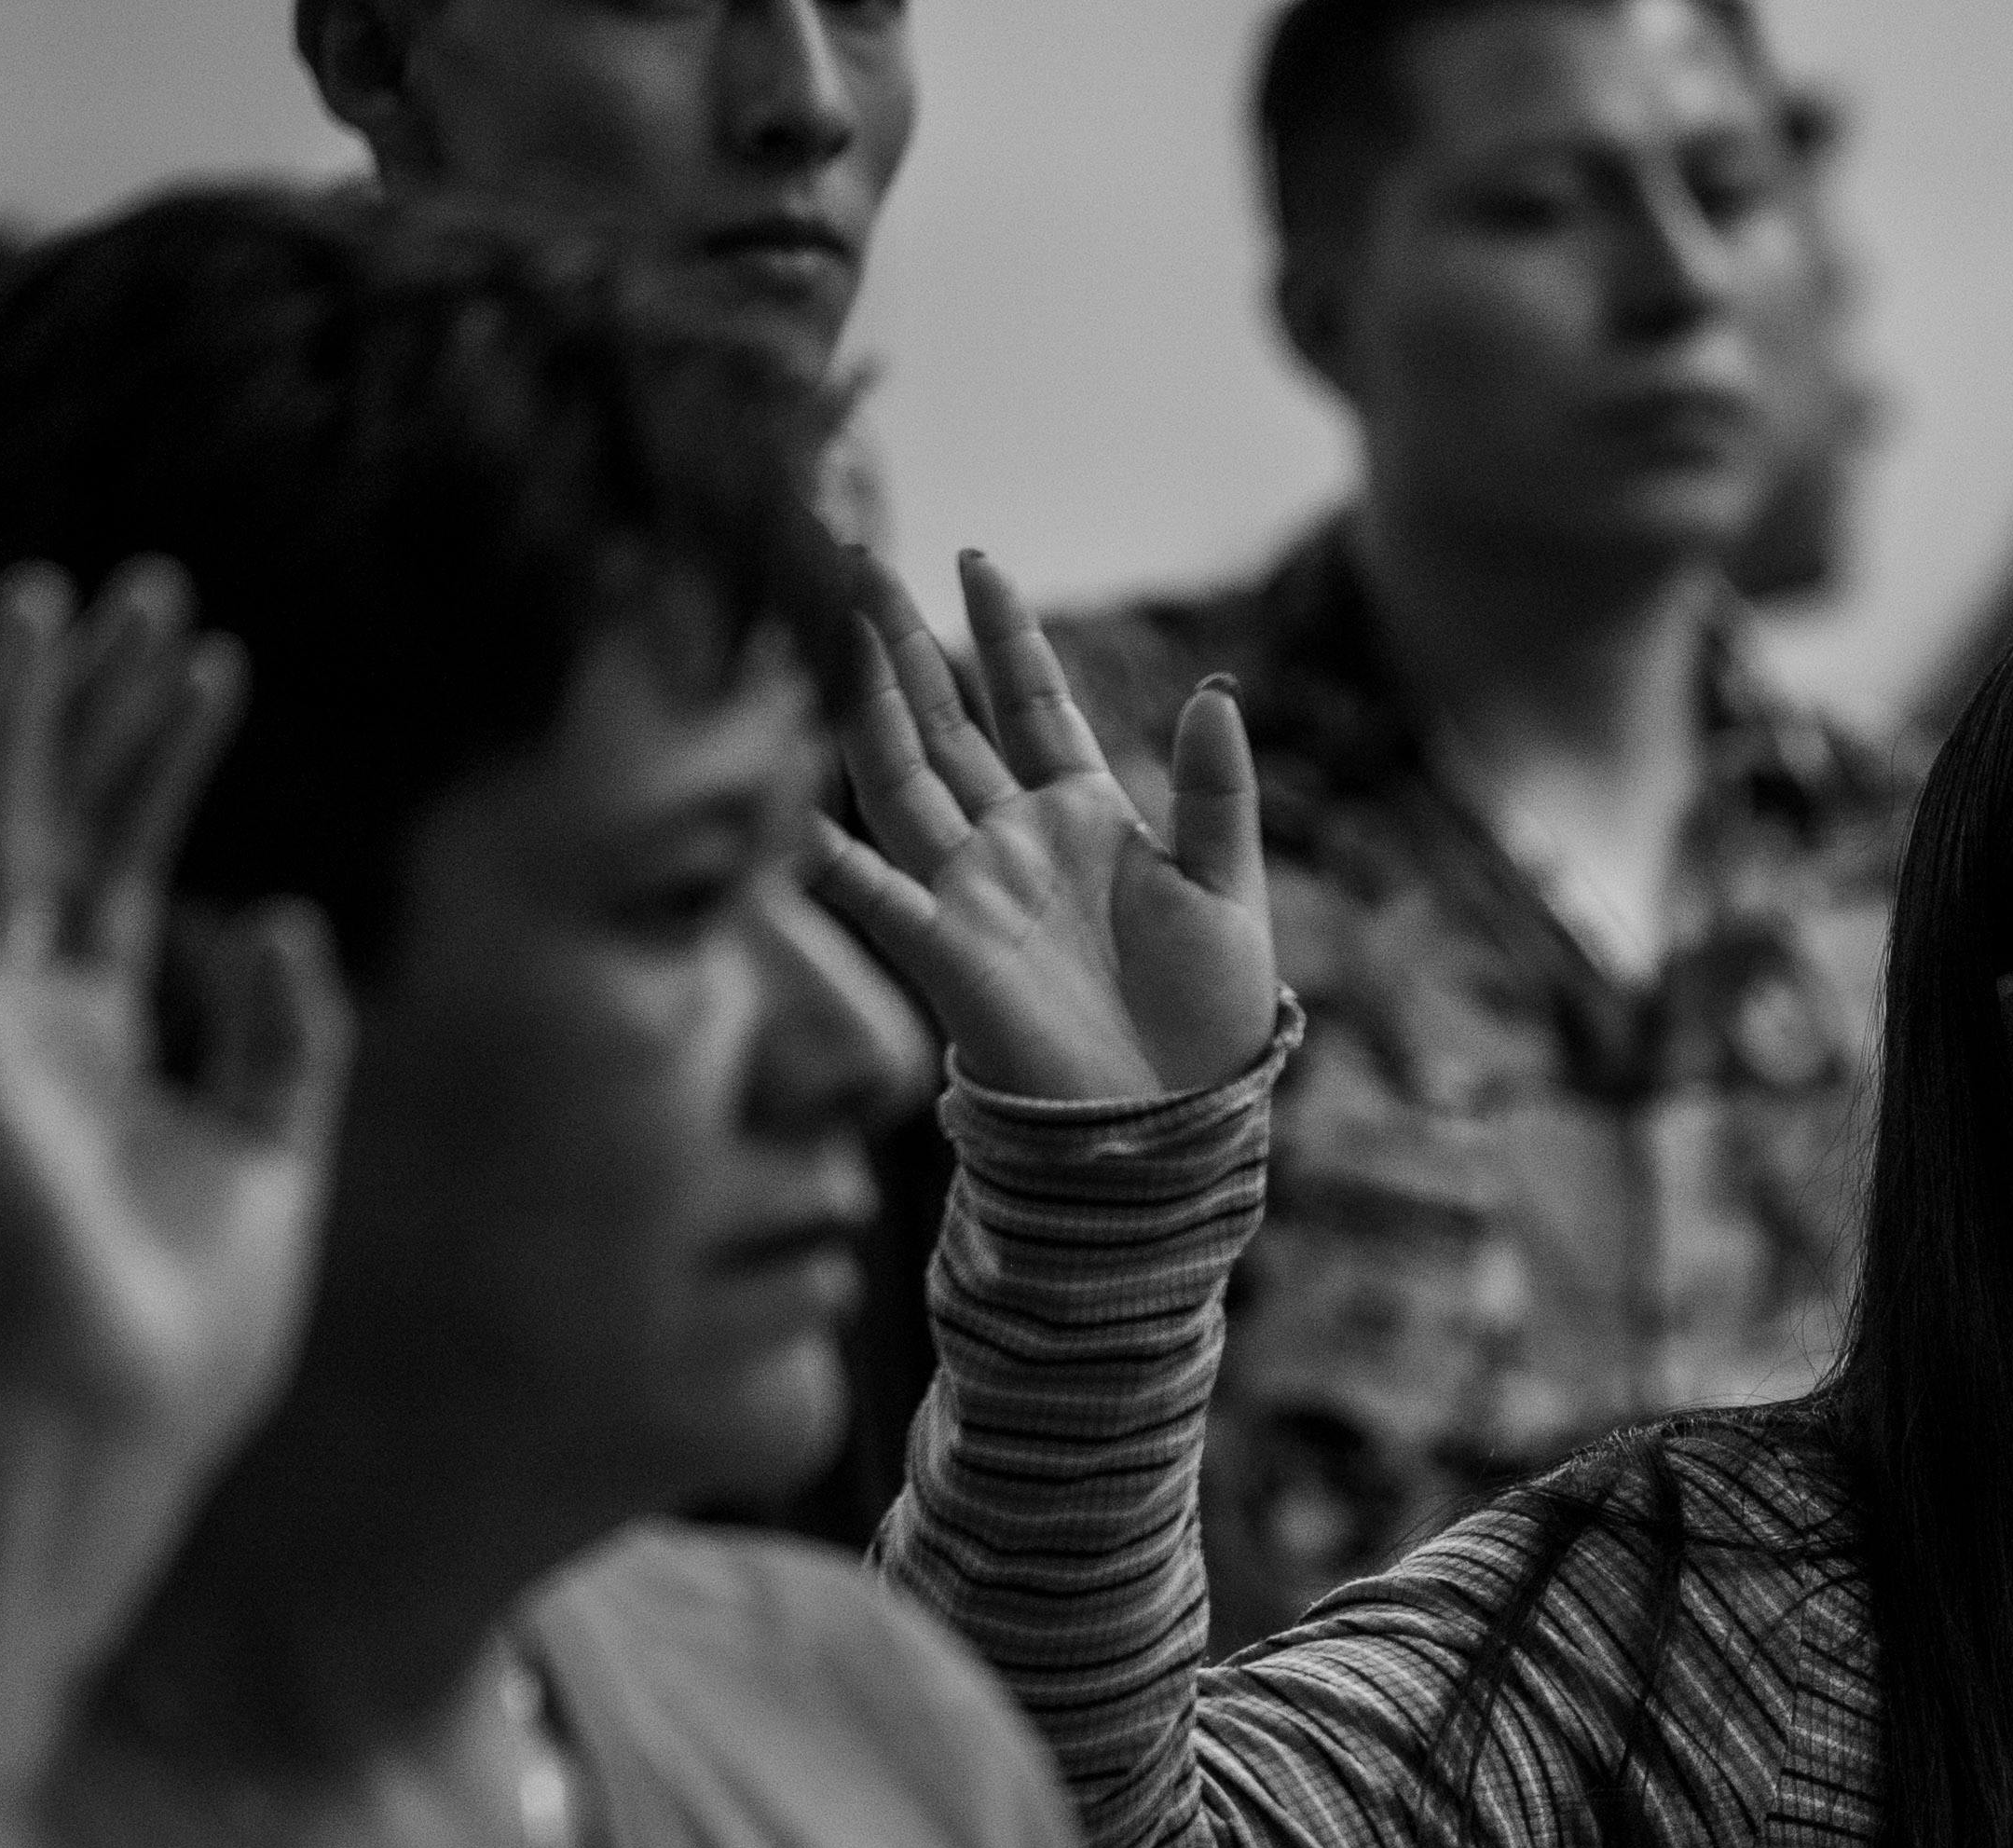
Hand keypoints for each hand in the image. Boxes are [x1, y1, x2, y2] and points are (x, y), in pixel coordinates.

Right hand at [0, 562, 347, 1546]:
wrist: (129, 1416)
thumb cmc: (193, 1321)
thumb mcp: (272, 1156)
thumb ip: (279, 1037)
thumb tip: (279, 919)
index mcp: (103, 1037)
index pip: (130, 860)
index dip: (165, 756)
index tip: (212, 657)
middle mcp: (28, 1012)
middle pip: (61, 818)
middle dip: (94, 700)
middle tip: (133, 580)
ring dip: (11, 706)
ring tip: (40, 589)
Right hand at [813, 550, 1274, 1105]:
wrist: (1178, 1124)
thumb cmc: (1211, 1017)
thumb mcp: (1229, 890)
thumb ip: (1219, 791)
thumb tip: (1216, 688)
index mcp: (1088, 816)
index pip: (1033, 702)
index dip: (1006, 634)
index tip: (977, 560)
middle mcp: (1016, 841)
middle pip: (945, 723)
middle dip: (904, 641)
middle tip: (859, 559)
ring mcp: (975, 892)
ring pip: (901, 778)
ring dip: (862, 705)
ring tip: (828, 627)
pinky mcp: (948, 955)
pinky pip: (874, 894)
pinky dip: (827, 858)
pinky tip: (783, 809)